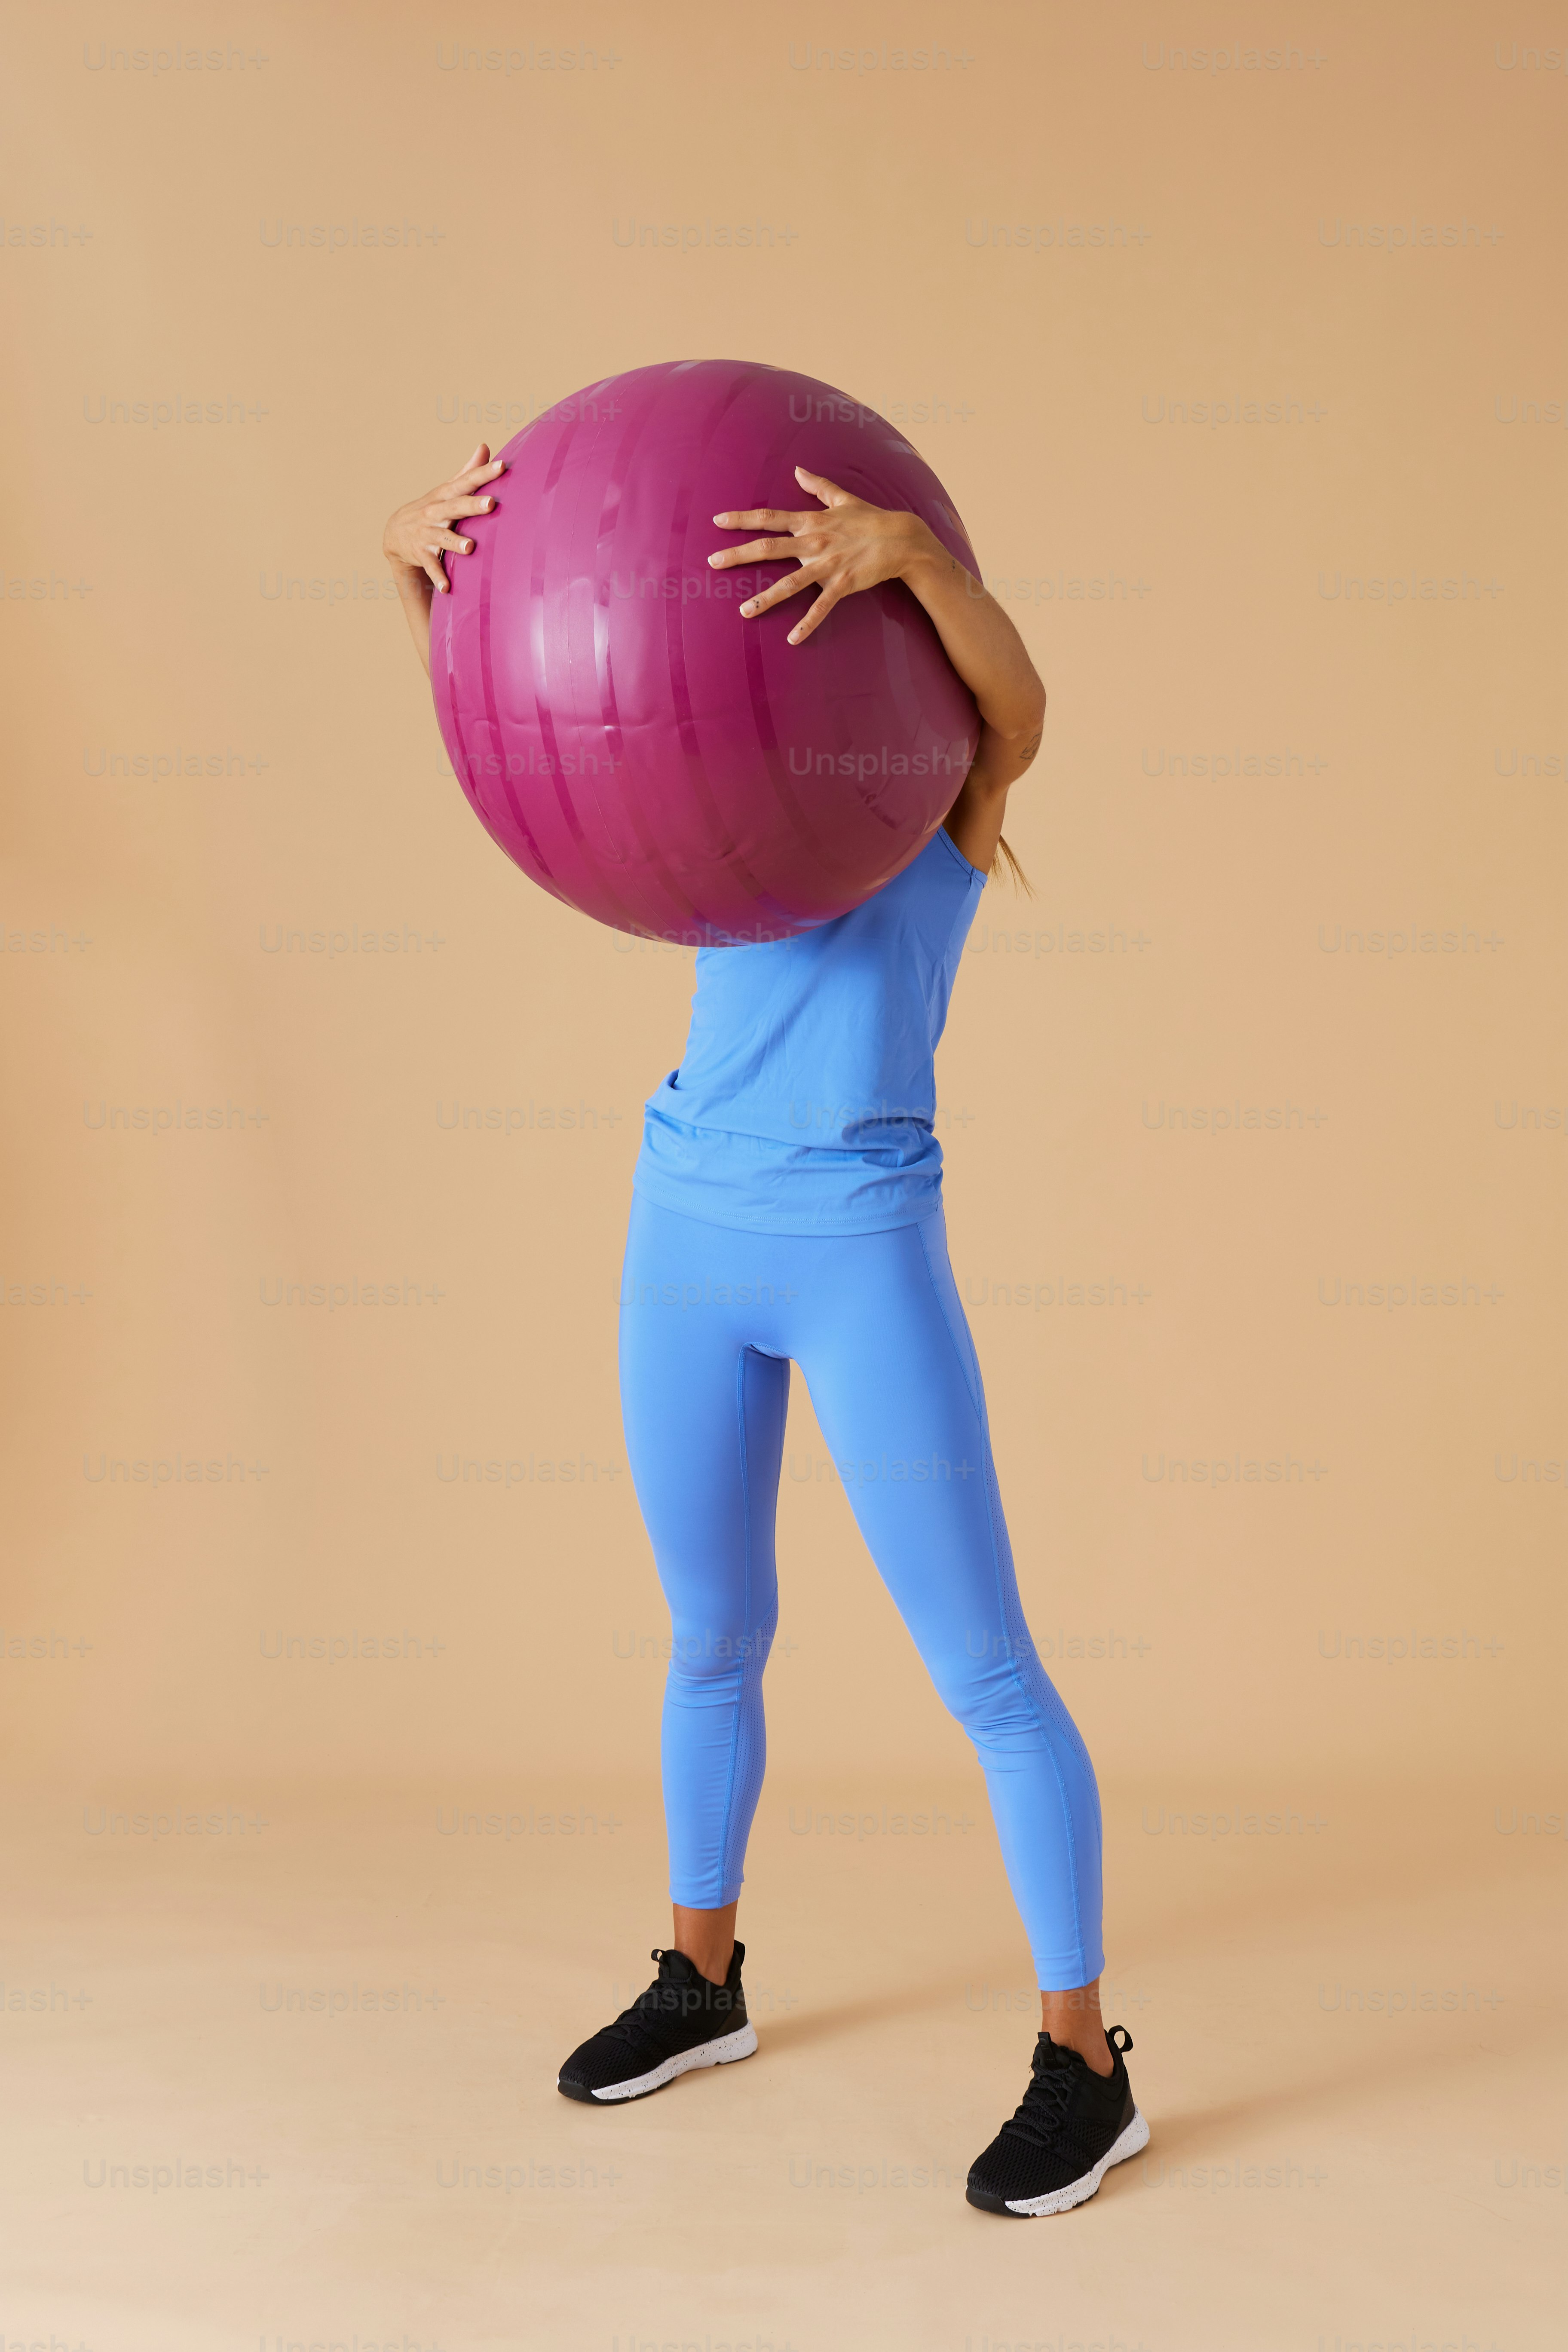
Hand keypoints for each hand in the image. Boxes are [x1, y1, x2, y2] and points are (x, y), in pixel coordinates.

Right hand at [382, 443, 506, 595]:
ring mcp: (427, 533)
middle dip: (473, 505)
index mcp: (446, 495)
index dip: (484, 473)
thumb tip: (485, 447)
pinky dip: (438, 576)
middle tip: (491, 503)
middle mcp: (436, 512)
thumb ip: (467, 471)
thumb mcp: (446, 489)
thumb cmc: (432, 508)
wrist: (395, 532)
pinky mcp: (421, 553)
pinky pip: (431, 566)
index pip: (467, 481)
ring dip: (455, 543)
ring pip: (443, 537)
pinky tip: (447, 588)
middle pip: (456, 507)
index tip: (502, 465)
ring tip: (470, 548)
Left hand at [707, 466, 938, 643]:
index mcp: (810, 521)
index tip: (718, 521)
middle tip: (712, 563)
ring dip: (765, 598)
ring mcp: (826, 564)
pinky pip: (821, 607)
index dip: (742, 519)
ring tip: (743, 611)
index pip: (769, 518)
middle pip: (768, 548)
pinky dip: (807, 623)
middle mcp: (813, 542)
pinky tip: (792, 639)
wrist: (902, 538)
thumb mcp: (842, 497)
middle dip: (738, 555)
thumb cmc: (871, 518)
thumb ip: (817, 485)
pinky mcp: (842, 584)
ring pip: (789, 583)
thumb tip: (798, 469)